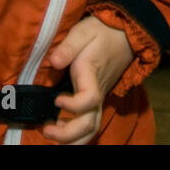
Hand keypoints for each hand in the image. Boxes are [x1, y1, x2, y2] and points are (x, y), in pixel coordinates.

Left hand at [42, 15, 134, 143]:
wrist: (123, 34)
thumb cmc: (101, 31)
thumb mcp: (82, 31)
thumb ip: (68, 46)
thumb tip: (54, 61)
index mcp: (92, 75)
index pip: (89, 99)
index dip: (73, 105)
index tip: (56, 99)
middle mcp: (97, 91)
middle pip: (90, 123)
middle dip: (69, 134)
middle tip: (46, 130)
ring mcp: (99, 97)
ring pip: (92, 127)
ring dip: (73, 139)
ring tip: (50, 136)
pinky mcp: (96, 98)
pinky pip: (90, 121)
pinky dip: (77, 132)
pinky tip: (59, 128)